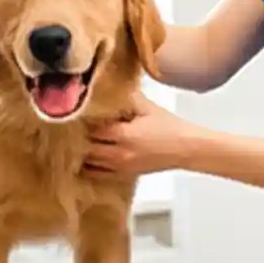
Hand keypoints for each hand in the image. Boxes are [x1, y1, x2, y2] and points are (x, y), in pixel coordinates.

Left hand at [85, 93, 200, 177]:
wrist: (186, 148)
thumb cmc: (170, 127)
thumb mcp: (148, 107)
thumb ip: (128, 97)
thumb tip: (111, 86)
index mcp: (124, 134)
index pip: (94, 129)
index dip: (86, 122)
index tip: (81, 115)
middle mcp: (119, 153)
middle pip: (88, 148)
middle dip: (82, 139)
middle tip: (77, 130)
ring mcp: (121, 167)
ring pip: (90, 164)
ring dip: (84, 154)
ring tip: (79, 144)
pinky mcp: (126, 175)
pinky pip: (100, 176)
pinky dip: (91, 169)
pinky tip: (87, 161)